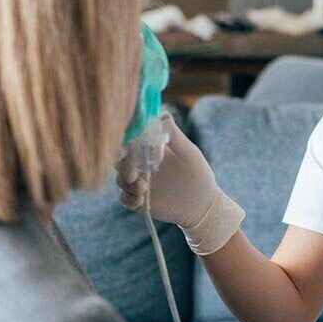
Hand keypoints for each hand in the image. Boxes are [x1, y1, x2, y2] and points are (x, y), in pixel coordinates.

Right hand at [116, 114, 243, 254]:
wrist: (202, 205)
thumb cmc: (199, 175)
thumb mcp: (190, 154)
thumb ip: (175, 136)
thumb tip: (161, 115)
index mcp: (152, 147)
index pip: (131, 140)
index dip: (126, 144)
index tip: (130, 151)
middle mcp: (143, 162)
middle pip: (120, 159)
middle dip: (123, 167)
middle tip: (133, 175)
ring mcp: (140, 180)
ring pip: (120, 178)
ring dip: (127, 184)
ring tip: (144, 191)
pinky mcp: (139, 198)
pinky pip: (124, 198)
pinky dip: (128, 199)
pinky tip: (140, 202)